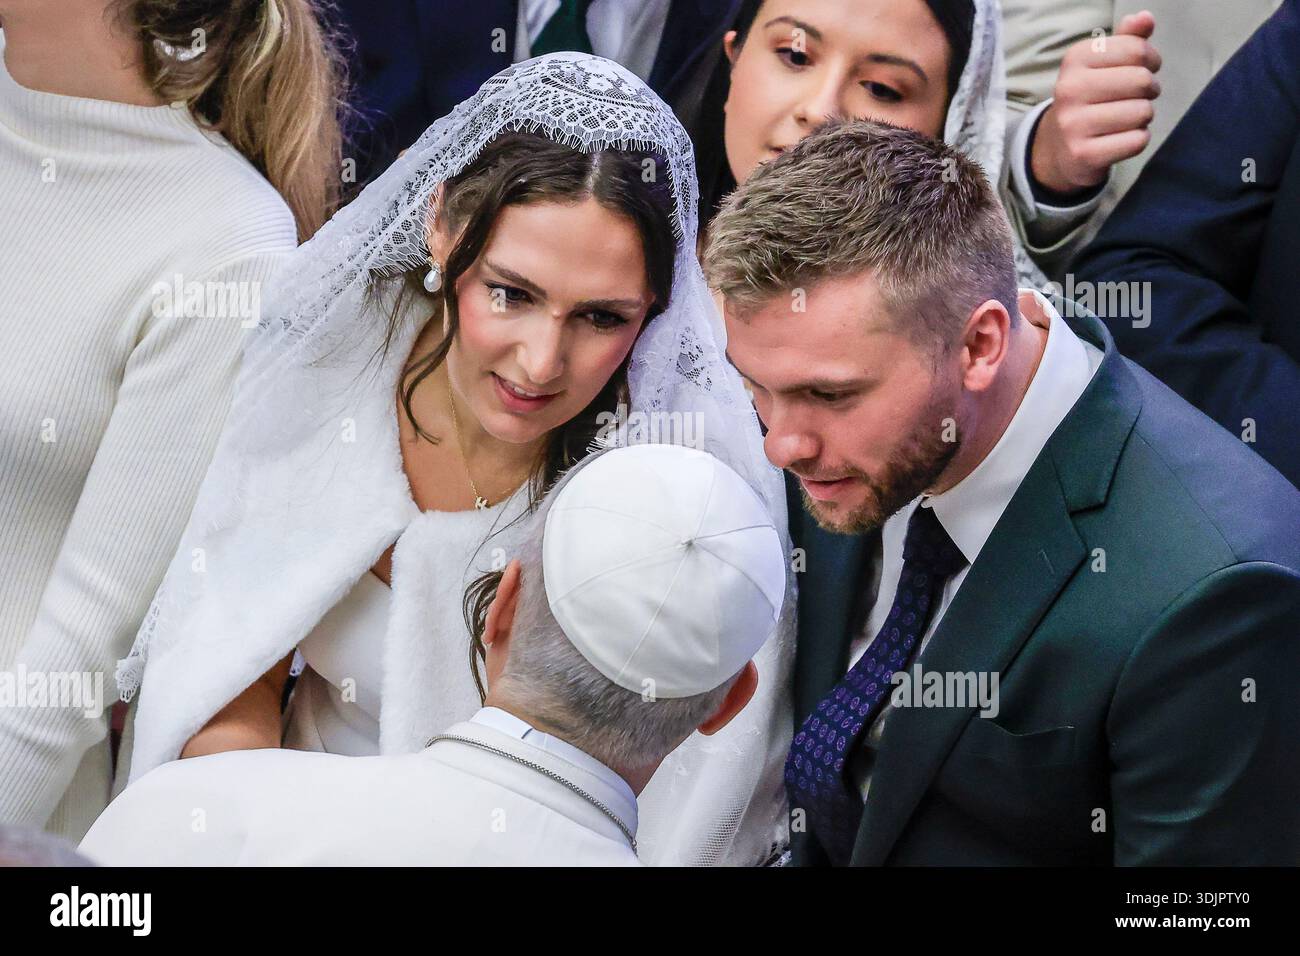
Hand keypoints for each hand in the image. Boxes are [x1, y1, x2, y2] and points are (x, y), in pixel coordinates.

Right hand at [1031, 11, 1162, 194]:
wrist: (1058, 148)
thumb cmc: (1091, 98)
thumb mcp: (1103, 64)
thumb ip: (1128, 39)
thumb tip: (1146, 18)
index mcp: (1075, 60)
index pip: (1136, 49)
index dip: (1150, 60)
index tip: (1142, 70)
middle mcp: (1069, 89)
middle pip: (1141, 81)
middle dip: (1149, 90)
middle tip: (1136, 97)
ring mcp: (1073, 124)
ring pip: (1142, 112)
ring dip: (1143, 117)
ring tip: (1125, 119)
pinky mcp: (1083, 154)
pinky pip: (1136, 141)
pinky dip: (1137, 140)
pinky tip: (1120, 139)